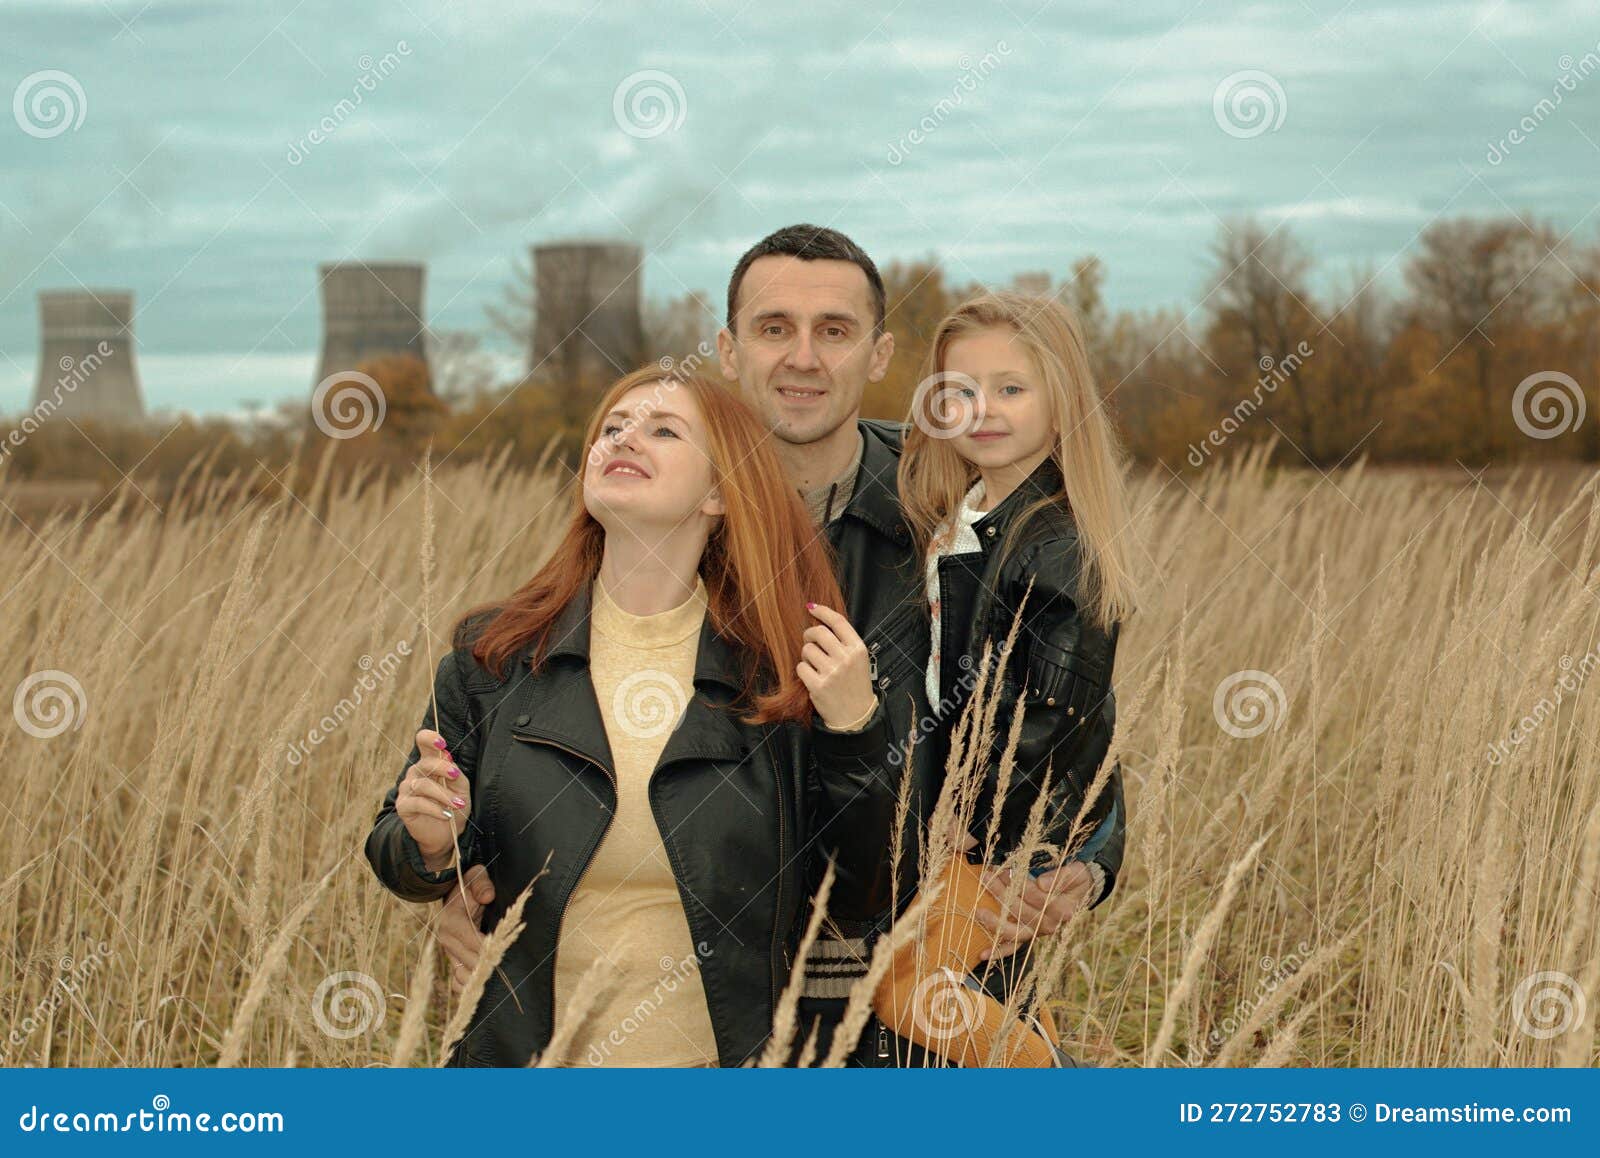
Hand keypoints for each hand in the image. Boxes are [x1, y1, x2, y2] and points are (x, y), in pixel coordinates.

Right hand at [395, 727, 470, 869]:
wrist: (445, 833)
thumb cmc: (454, 805)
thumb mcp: (461, 788)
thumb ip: (456, 774)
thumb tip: (448, 759)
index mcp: (429, 762)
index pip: (423, 741)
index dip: (429, 739)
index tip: (442, 743)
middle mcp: (416, 772)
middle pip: (425, 763)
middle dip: (442, 767)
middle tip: (456, 775)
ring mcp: (407, 788)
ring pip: (423, 785)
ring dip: (443, 794)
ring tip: (458, 804)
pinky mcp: (404, 806)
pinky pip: (418, 803)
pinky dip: (435, 809)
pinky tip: (447, 815)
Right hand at [438, 864, 494, 990]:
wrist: (455, 894)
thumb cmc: (470, 885)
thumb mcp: (476, 876)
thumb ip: (482, 884)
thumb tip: (488, 896)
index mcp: (451, 921)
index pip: (473, 942)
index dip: (491, 948)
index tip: (506, 948)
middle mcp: (447, 940)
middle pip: (471, 963)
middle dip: (490, 964)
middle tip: (510, 964)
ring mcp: (449, 953)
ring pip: (464, 977)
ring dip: (482, 978)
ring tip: (500, 973)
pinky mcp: (453, 961)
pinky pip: (458, 982)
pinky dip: (471, 985)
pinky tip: (486, 980)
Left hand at [795, 602, 874, 728]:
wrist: (856, 716)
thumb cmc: (855, 684)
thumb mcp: (858, 660)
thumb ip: (843, 641)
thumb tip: (820, 620)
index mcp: (858, 649)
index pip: (838, 622)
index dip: (823, 611)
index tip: (812, 607)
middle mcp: (846, 658)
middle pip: (819, 632)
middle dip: (809, 634)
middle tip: (810, 641)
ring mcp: (832, 672)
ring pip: (807, 650)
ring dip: (807, 656)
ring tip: (816, 666)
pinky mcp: (818, 685)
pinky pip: (801, 667)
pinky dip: (803, 671)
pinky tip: (813, 678)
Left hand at [974, 860, 1095, 960]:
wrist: (1078, 893)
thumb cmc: (1075, 880)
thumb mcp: (1076, 873)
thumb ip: (1062, 877)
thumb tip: (1042, 884)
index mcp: (1062, 911)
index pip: (1037, 898)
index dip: (1020, 884)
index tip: (1006, 871)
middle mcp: (1049, 925)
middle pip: (1021, 911)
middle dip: (1001, 893)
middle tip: (986, 876)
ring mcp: (1037, 933)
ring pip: (1014, 931)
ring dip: (995, 922)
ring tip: (978, 912)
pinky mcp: (1028, 937)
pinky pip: (1012, 947)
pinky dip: (998, 951)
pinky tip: (983, 954)